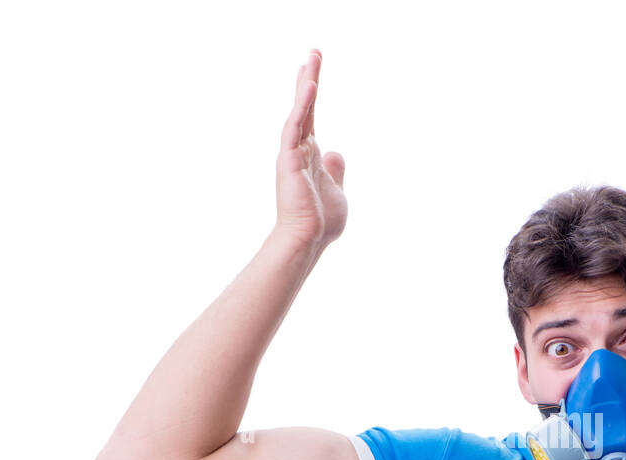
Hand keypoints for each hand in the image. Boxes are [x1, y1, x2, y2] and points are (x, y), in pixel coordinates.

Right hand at [274, 48, 346, 249]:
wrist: (308, 239)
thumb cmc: (321, 221)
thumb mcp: (337, 190)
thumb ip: (335, 170)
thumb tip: (336, 152)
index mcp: (310, 154)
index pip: (311, 117)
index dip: (312, 94)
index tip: (313, 71)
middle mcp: (298, 149)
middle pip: (305, 107)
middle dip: (309, 78)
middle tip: (314, 52)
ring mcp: (292, 153)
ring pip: (299, 111)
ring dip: (307, 84)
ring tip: (312, 59)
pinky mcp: (288, 159)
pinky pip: (295, 126)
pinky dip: (303, 106)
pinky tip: (310, 86)